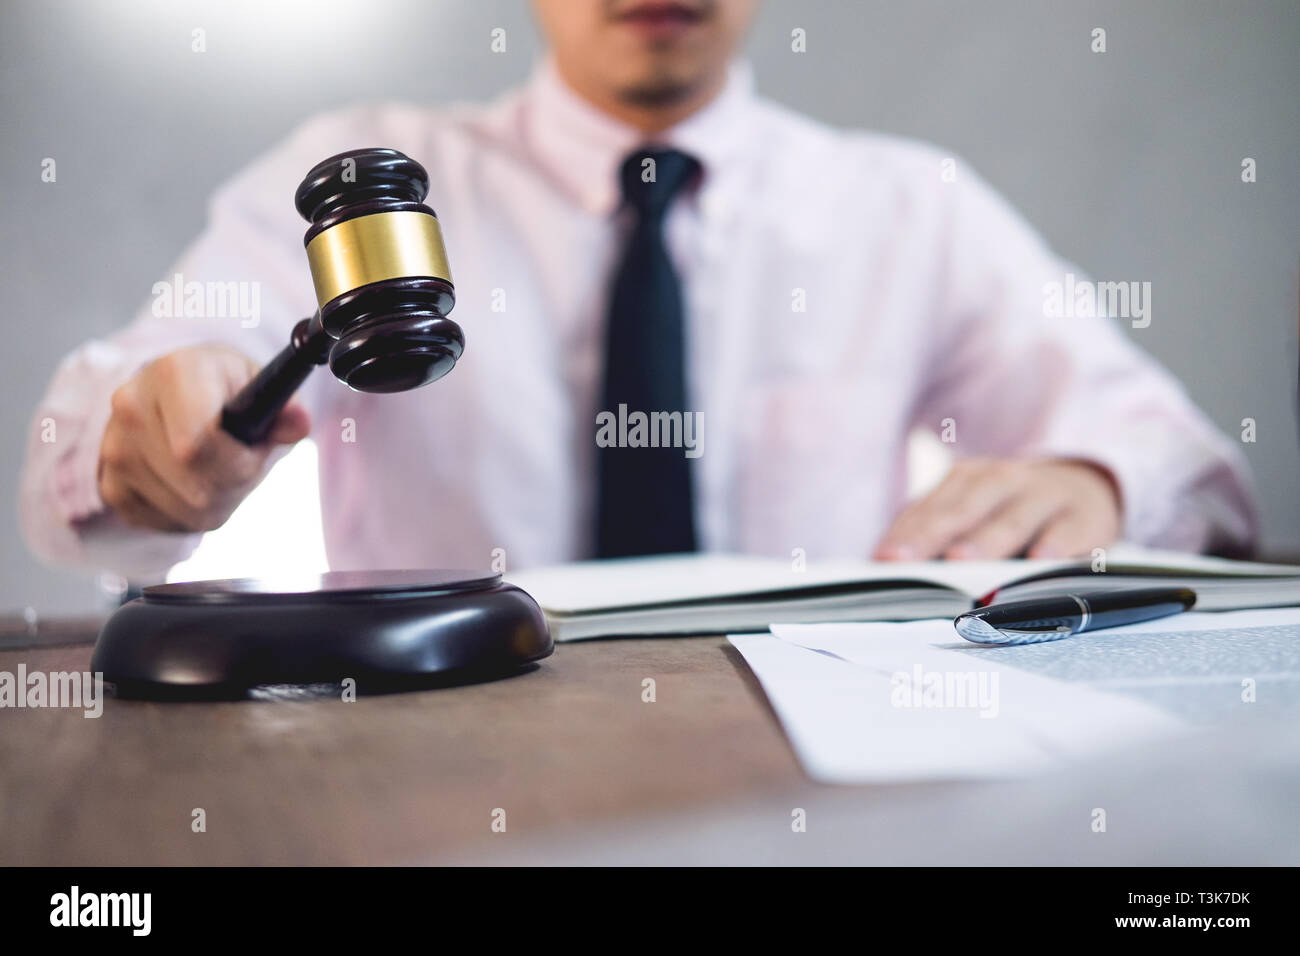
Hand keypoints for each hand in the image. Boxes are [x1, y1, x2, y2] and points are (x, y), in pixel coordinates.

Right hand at [97, 344, 310, 531]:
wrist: (173, 393)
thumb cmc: (226, 389)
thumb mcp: (261, 384)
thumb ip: (285, 407)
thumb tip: (299, 422)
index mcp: (173, 372)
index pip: (197, 445)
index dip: (238, 460)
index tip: (253, 448)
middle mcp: (131, 407)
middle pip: (197, 485)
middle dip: (235, 483)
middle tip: (241, 459)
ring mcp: (115, 449)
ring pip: (185, 509)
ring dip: (216, 501)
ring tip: (218, 467)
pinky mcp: (110, 484)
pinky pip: (165, 522)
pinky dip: (190, 513)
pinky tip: (194, 481)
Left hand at [873, 458, 1121, 560]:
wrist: (1087, 486)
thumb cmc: (1013, 509)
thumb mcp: (975, 511)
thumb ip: (934, 532)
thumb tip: (886, 564)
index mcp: (968, 479)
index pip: (931, 508)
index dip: (907, 534)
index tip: (884, 560)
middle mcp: (1004, 480)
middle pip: (966, 508)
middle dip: (936, 534)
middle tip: (912, 561)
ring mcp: (1046, 495)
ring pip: (1013, 516)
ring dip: (987, 539)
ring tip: (963, 561)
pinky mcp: (1087, 515)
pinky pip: (1070, 529)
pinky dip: (1056, 544)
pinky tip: (1041, 560)